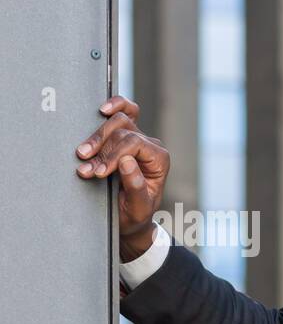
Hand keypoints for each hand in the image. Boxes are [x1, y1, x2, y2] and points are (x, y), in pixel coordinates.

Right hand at [75, 96, 170, 261]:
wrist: (131, 217)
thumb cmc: (137, 213)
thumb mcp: (138, 207)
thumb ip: (136, 187)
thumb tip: (127, 161)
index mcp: (159, 160)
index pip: (135, 145)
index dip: (114, 156)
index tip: (98, 173)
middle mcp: (151, 146)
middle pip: (123, 132)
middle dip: (102, 149)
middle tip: (85, 168)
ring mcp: (139, 138)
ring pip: (118, 121)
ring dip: (97, 137)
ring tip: (82, 154)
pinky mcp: (126, 135)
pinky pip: (126, 111)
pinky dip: (115, 106)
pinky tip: (102, 109)